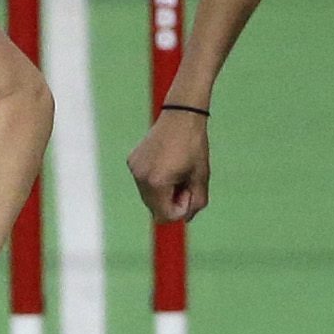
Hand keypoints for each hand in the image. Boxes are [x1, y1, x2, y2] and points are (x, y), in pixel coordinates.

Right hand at [126, 108, 211, 223]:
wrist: (182, 115)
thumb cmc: (194, 146)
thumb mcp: (201, 177)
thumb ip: (196, 202)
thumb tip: (186, 218)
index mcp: (157, 183)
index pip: (164, 216)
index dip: (180, 209)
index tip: (188, 189)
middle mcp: (141, 177)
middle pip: (154, 208)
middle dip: (170, 201)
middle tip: (184, 181)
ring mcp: (134, 168)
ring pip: (148, 196)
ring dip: (162, 191)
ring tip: (176, 171)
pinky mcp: (132, 160)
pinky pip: (143, 181)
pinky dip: (155, 180)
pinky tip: (167, 163)